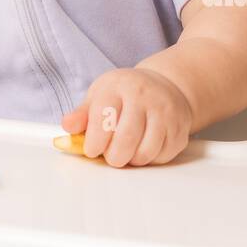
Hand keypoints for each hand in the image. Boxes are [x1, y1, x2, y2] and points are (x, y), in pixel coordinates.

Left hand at [61, 67, 193, 166]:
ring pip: (145, 152)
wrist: (165, 86)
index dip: (94, 142)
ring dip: (131, 160)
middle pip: (126, 140)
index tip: (91, 149)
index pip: (103, 119)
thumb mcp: (100, 94)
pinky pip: (161, 157)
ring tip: (126, 151)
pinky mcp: (180, 130)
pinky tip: (143, 148)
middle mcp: (144, 97)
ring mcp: (165, 112)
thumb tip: (67, 127)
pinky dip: (149, 159)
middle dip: (113, 156)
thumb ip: (82, 114)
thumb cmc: (125, 93)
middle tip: (109, 155)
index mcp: (119, 86)